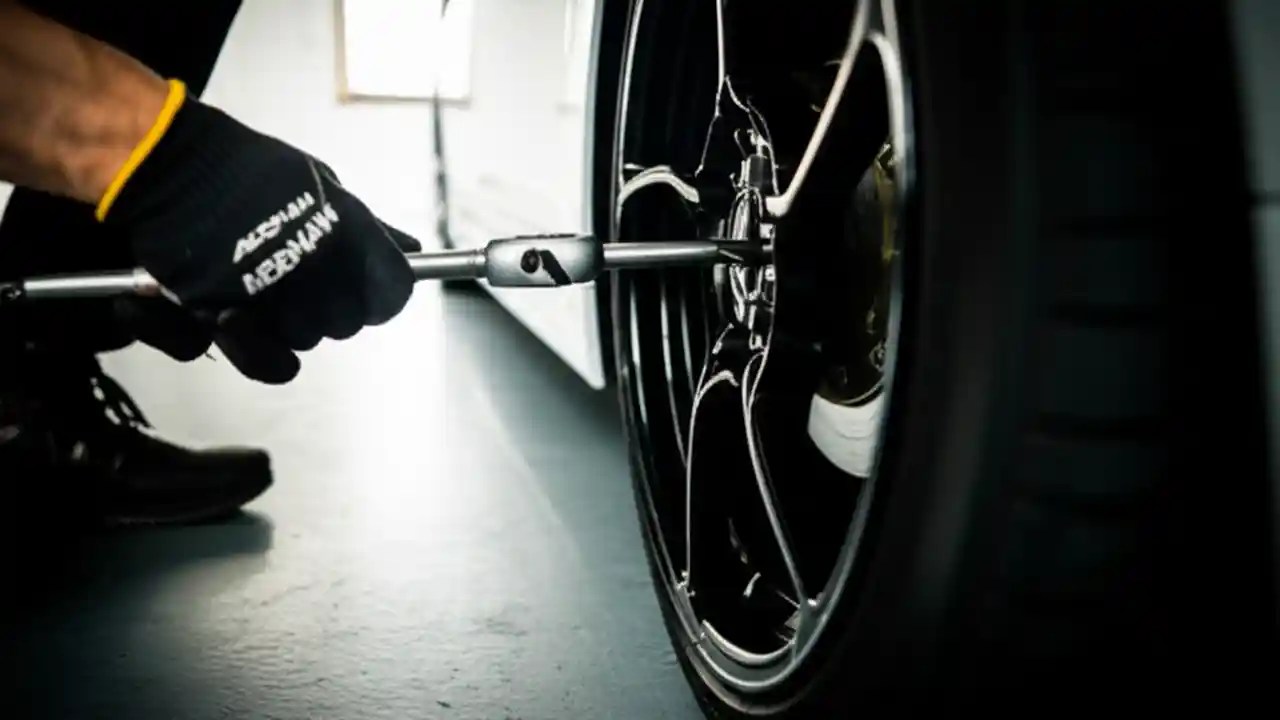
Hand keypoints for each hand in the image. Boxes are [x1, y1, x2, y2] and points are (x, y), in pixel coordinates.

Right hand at [99, 80, 420, 382]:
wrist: (165, 162)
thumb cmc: (243, 172)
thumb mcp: (320, 187)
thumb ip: (367, 229)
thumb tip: (411, 250)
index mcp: (346, 234)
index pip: (392, 292)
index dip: (379, 294)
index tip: (364, 287)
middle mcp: (314, 271)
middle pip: (345, 324)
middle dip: (326, 308)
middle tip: (292, 275)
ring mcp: (270, 299)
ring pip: (301, 342)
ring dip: (282, 324)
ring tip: (251, 287)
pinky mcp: (222, 318)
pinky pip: (260, 360)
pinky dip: (245, 347)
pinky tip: (227, 315)